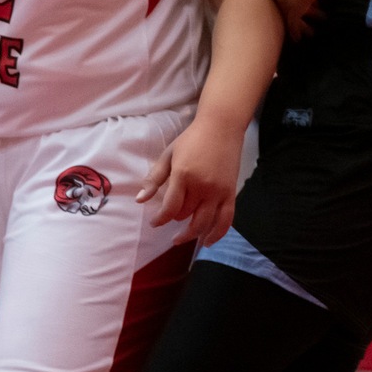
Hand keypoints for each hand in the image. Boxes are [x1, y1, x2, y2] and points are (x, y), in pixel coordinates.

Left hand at [137, 114, 242, 245]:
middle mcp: (202, 186)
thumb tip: (139, 200)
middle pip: (187, 215)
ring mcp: (219, 192)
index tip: (154, 223)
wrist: (220, 128)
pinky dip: (218, 233)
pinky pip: (226, 220)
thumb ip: (154, 178)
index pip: (170, 207)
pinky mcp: (231, 194)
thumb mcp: (168, 155)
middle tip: (168, 228)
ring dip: (193, 234)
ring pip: (205, 222)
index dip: (161, 219)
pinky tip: (208, 242)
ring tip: (182, 238)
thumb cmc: (190, 140)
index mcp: (183, 175)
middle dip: (175, 224)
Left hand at [266, 0, 345, 39]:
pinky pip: (291, 23)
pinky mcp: (291, 6)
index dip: (279, 4)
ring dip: (294, 26)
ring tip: (304, 33)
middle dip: (282, 17)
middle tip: (287, 26)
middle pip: (273, 7)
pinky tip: (299, 39)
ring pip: (282, 17)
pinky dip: (295, 32)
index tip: (286, 11)